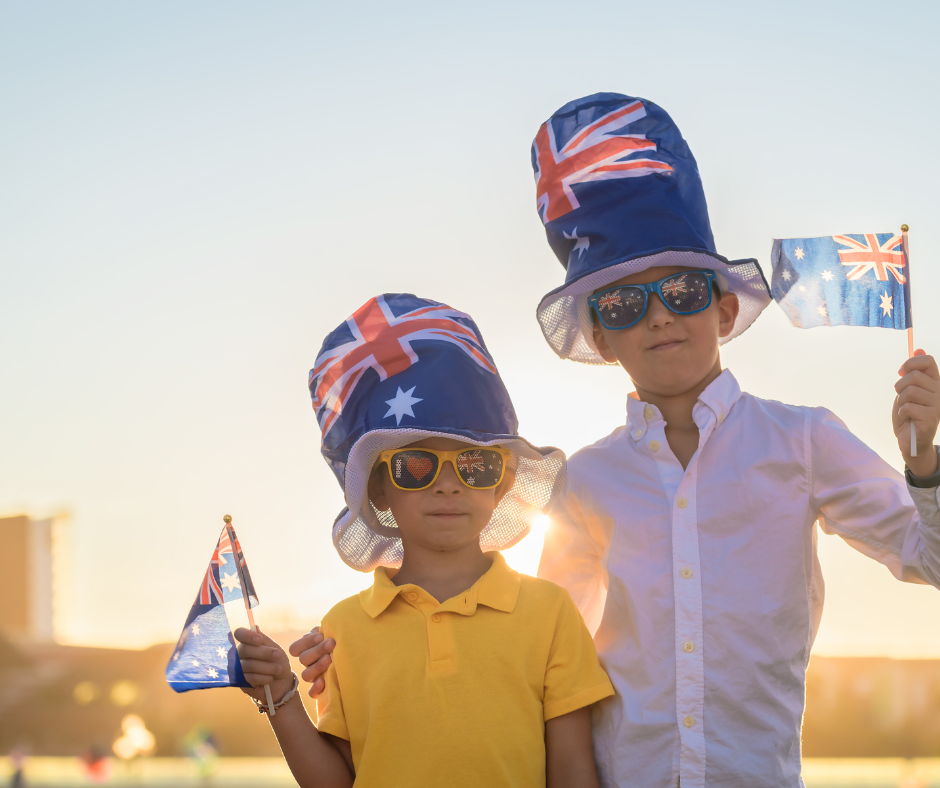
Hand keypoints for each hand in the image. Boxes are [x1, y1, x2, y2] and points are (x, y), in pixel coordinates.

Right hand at [234, 627, 294, 703]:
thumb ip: (265, 640)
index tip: (260, 640)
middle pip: (245, 649)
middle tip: (278, 655)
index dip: (247, 636)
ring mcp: (238, 669)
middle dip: (264, 653)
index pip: (239, 634)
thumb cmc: (278, 662)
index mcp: (247, 643)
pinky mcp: (240, 683)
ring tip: (279, 669)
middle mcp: (239, 655)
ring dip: (268, 667)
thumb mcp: (275, 649)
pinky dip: (264, 677)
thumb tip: (255, 627)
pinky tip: (271, 678)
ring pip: (249, 664)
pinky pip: (250, 678)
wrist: (282, 683)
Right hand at [289, 626, 334, 697]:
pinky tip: (323, 681)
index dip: (306, 642)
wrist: (354, 655)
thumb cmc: (341, 640)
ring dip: (317, 666)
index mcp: (307, 649)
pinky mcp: (321, 690)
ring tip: (329, 659)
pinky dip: (315, 688)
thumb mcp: (332, 633)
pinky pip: (312, 693)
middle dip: (317, 650)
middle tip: (331, 644)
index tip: (321, 635)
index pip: (295, 648)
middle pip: (303, 659)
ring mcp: (313, 677)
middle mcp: (308, 664)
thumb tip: (322, 631)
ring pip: (306, 675)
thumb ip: (325, 630)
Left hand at [894, 350, 939, 477]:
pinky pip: (908, 407)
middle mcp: (939, 392)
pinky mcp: (931, 418)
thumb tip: (918, 349)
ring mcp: (936, 406)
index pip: (928, 361)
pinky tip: (907, 418)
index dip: (911, 363)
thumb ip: (913, 372)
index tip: (901, 372)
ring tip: (905, 409)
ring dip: (901, 401)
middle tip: (901, 397)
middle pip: (914, 376)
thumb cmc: (908, 413)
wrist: (909, 439)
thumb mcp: (907, 390)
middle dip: (900, 386)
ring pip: (910, 391)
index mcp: (934, 382)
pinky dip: (902, 412)